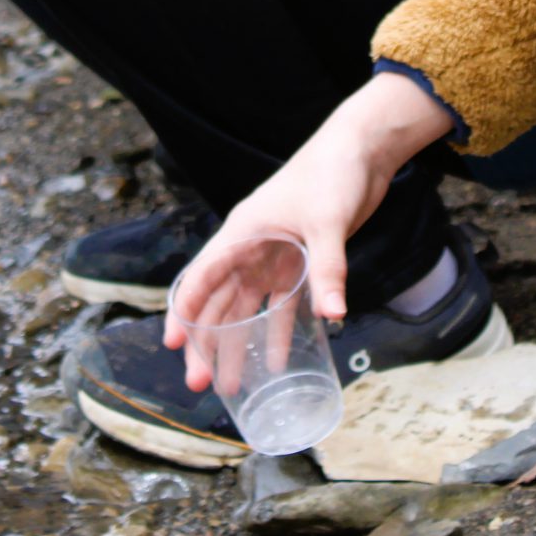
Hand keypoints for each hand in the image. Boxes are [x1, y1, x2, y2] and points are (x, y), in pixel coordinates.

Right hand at [162, 72, 455, 384]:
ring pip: (246, 309)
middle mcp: (251, 248)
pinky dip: (278, 333)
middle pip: (218, 302)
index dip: (185, 310)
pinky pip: (282, 305)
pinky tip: (276, 361)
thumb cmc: (331, 172)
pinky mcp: (300, 262)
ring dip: (237, 345)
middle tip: (198, 383)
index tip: (175, 344)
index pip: (203, 276)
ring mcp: (274, 257)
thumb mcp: (326, 221)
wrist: (361, 150)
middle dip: (207, 342)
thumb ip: (327, 269)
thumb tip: (333, 316)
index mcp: (242, 232)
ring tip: (230, 386)